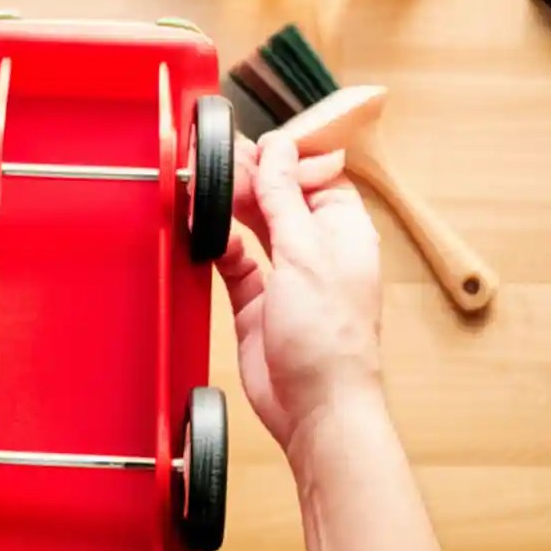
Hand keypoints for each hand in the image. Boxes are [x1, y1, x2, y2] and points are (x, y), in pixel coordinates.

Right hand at [218, 132, 382, 450]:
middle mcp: (316, 251)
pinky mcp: (256, 305)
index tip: (255, 142)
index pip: (315, 175)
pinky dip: (219, 248)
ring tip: (205, 186)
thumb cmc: (329, 341)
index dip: (287, 156)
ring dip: (231, 209)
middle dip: (252, 178)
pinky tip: (206, 234)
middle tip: (218, 160)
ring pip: (254, 227)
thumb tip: (278, 151)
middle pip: (281, 198)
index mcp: (344, 232)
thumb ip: (285, 200)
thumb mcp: (305, 255)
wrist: (314, 408)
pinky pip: (234, 264)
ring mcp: (285, 278)